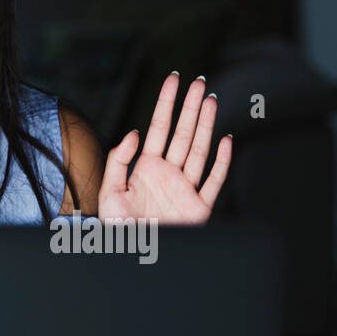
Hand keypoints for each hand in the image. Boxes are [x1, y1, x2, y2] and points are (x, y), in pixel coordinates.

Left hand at [97, 72, 230, 224]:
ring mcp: (185, 189)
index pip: (159, 128)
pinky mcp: (199, 207)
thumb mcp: (109, 192)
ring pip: (199, 150)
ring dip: (206, 125)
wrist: (131, 255)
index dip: (166, 103)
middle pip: (182, 133)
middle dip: (190, 108)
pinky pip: (214, 181)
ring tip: (210, 101)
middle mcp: (168, 174)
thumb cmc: (118, 228)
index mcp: (146, 168)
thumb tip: (134, 133)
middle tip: (199, 83)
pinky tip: (226, 142)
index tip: (174, 80)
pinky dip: (222, 162)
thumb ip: (118, 160)